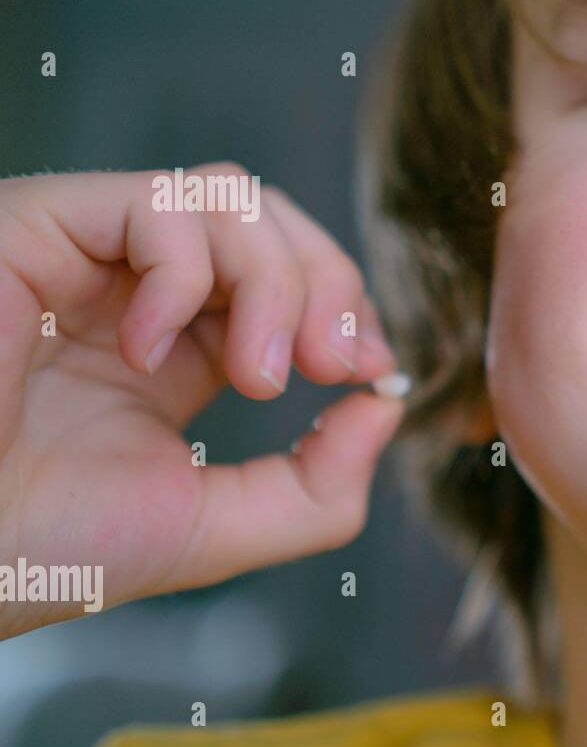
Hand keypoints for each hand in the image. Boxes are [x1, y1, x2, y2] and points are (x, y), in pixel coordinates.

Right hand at [0, 165, 405, 638]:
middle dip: (331, 286)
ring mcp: (92, 256)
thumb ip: (319, 486)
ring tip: (256, 376)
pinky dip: (182, 275)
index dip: (346, 308)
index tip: (370, 370)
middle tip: (334, 364)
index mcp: (180, 349)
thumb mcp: (217, 528)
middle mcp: (138, 292)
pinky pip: (157, 202)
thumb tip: (385, 406)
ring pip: (230, 196)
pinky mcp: (40, 226)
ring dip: (275, 281)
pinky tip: (146, 352)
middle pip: (274, 223)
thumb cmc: (45, 549)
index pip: (291, 280)